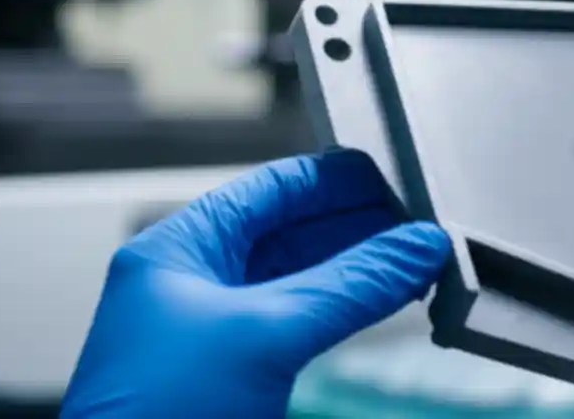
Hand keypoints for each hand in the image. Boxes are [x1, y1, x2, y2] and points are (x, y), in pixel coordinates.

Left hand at [61, 150, 450, 418]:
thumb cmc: (155, 418)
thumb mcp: (266, 335)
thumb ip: (352, 285)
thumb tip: (416, 246)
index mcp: (179, 250)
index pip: (272, 187)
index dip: (337, 179)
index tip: (396, 178)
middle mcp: (196, 281)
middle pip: (294, 230)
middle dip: (360, 225)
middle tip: (419, 224)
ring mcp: (218, 328)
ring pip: (304, 277)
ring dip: (360, 269)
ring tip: (416, 259)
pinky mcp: (241, 369)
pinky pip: (306, 320)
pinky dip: (348, 307)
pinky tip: (386, 300)